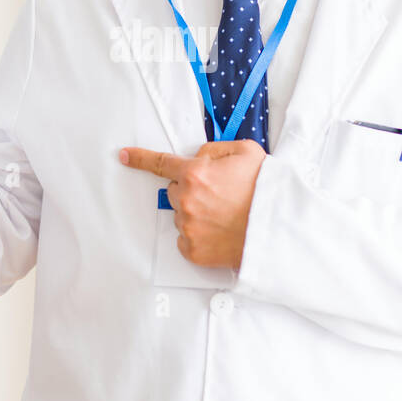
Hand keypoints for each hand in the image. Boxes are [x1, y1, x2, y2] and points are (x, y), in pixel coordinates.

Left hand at [120, 139, 266, 270]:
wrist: (277, 229)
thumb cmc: (264, 190)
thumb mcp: (245, 152)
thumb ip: (214, 150)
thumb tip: (199, 158)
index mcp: (195, 173)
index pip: (160, 163)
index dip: (140, 158)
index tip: (125, 156)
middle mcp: (186, 200)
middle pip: (174, 190)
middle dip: (191, 190)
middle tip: (218, 195)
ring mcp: (188, 227)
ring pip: (182, 215)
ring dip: (196, 213)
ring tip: (224, 215)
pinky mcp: (193, 250)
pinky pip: (186, 238)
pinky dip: (198, 235)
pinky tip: (219, 231)